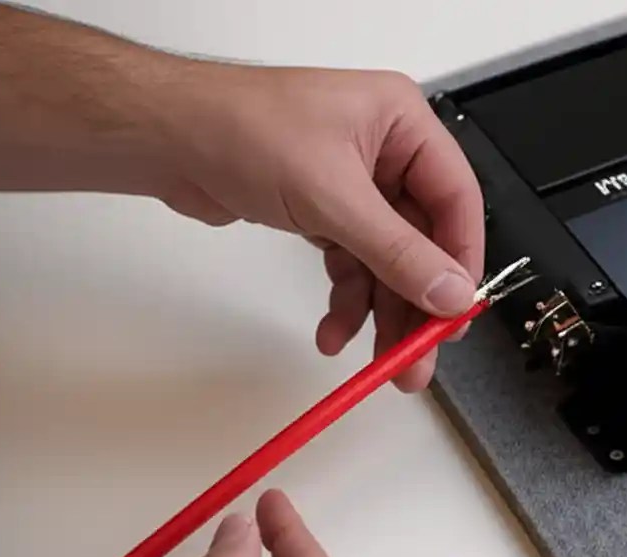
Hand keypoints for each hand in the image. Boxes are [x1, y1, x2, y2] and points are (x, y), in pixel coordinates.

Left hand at [159, 65, 484, 391]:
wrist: (164, 138)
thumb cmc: (239, 130)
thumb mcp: (332, 198)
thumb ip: (398, 253)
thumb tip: (450, 293)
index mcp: (403, 124)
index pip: (457, 200)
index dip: (462, 261)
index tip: (457, 313)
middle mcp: (386, 152)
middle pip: (424, 240)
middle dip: (419, 303)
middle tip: (420, 357)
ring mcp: (355, 184)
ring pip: (388, 262)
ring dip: (382, 314)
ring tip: (379, 364)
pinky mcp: (324, 210)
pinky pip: (353, 265)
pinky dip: (346, 302)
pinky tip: (333, 333)